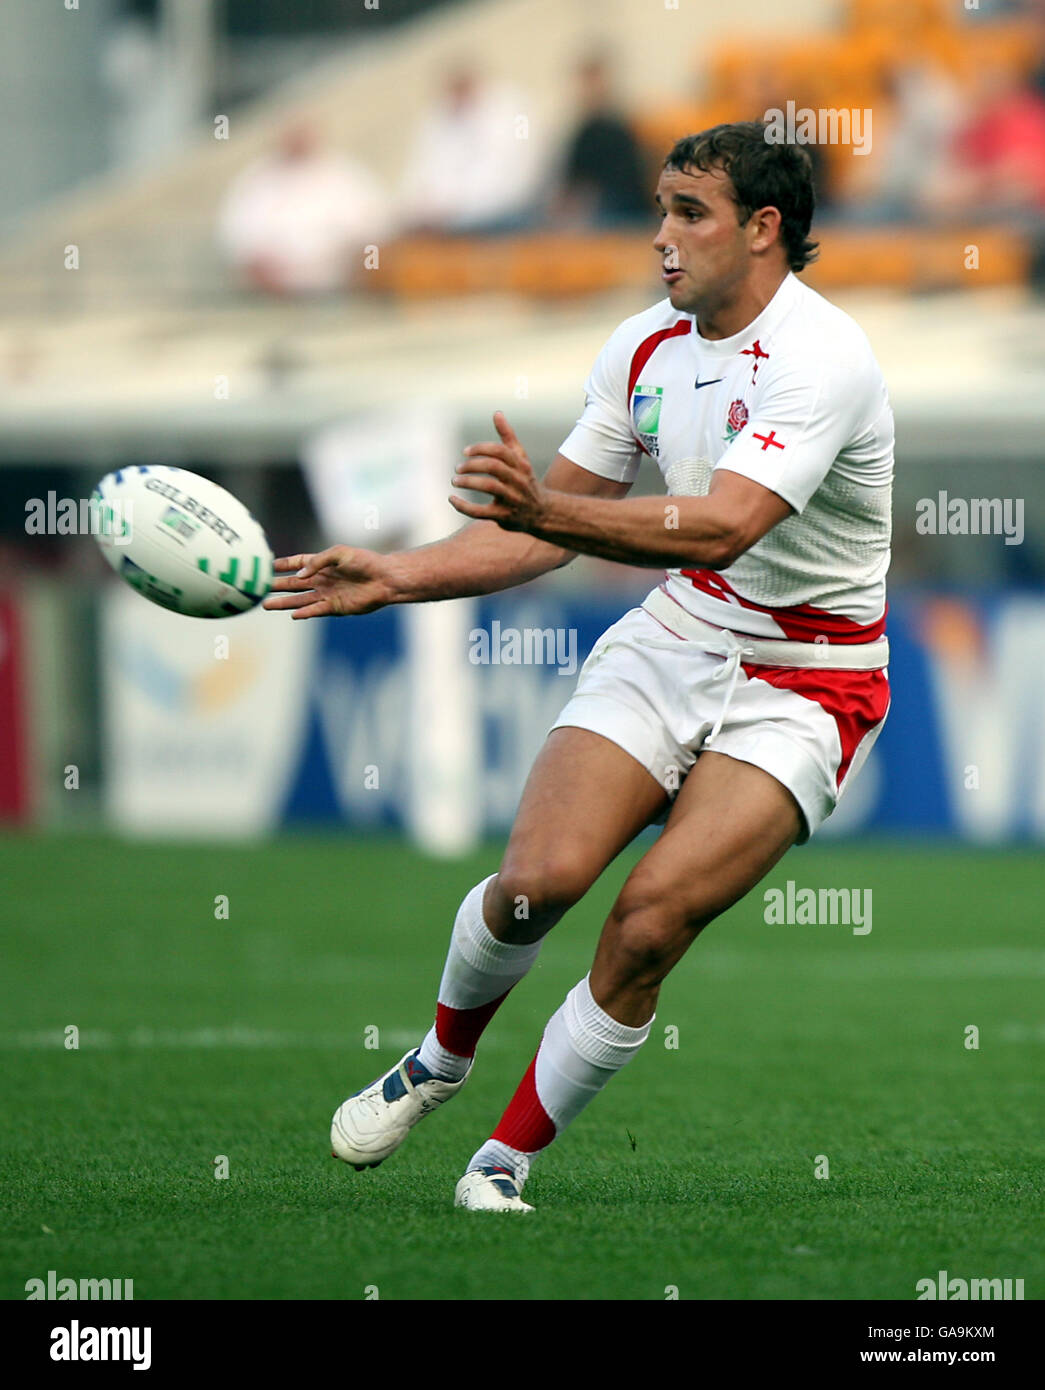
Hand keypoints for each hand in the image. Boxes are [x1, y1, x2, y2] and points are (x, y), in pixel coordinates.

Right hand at [262, 546, 395, 618]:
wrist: (385, 579)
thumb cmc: (365, 561)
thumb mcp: (339, 554)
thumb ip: (317, 561)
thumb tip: (299, 574)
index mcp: (322, 563)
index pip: (296, 563)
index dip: (281, 565)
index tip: (264, 566)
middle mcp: (321, 580)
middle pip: (293, 584)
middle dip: (276, 586)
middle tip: (257, 589)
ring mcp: (327, 594)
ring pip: (300, 600)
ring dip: (284, 603)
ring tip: (266, 604)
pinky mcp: (335, 607)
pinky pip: (316, 610)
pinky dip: (305, 613)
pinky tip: (292, 615)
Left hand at [450, 411, 546, 531]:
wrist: (542, 513)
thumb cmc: (525, 481)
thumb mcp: (520, 459)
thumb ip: (508, 436)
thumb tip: (497, 413)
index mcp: (521, 465)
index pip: (500, 451)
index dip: (481, 449)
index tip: (465, 452)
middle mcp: (518, 481)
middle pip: (494, 467)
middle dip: (473, 465)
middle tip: (458, 468)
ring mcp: (512, 499)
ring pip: (490, 487)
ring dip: (468, 482)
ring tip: (455, 481)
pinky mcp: (504, 516)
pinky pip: (481, 512)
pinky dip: (464, 506)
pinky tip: (452, 499)